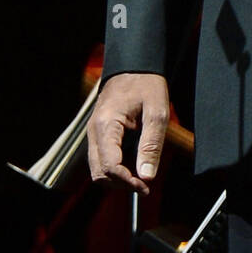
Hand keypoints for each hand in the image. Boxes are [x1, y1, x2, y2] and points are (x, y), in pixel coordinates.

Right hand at [87, 72, 169, 195]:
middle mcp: (94, 132)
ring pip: (98, 168)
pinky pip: (102, 158)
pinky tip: (135, 164)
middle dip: (120, 184)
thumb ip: (151, 144)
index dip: (126, 182)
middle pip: (99, 173)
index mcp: (106, 125)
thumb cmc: (146, 84)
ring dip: (117, 178)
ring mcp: (94, 133)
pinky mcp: (99, 133)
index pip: (109, 166)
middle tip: (144, 185)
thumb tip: (147, 176)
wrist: (134, 65)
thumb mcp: (157, 112)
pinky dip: (116, 167)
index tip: (146, 187)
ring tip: (142, 176)